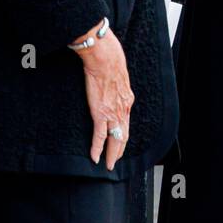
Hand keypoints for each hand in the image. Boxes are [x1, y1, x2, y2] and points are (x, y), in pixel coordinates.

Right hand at [79, 29, 134, 169]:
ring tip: (108, 164)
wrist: (105, 58)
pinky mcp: (100, 113)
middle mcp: (123, 109)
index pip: (126, 122)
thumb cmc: (111, 60)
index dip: (124, 134)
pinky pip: (99, 135)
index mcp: (127, 99)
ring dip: (112, 154)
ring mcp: (112, 113)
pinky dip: (97, 148)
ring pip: (114, 139)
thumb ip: (117, 84)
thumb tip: (113, 83)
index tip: (121, 142)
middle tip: (115, 161)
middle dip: (120, 149)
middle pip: (123, 135)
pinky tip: (95, 157)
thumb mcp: (120, 74)